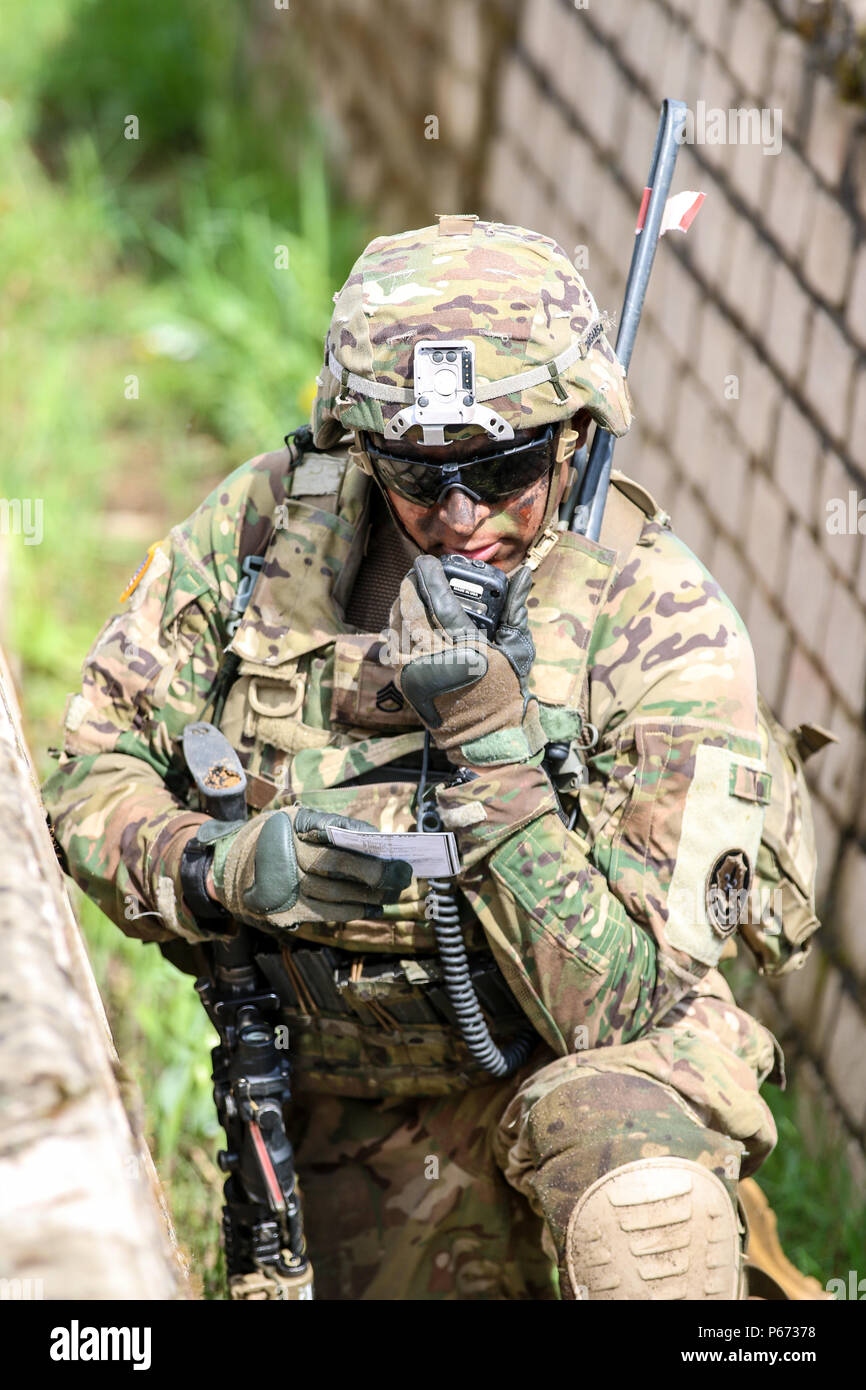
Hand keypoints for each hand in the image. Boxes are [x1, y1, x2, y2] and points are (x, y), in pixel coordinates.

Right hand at [194, 806, 412, 931]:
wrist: (229, 869)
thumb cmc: (273, 839)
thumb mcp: (293, 820)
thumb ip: (328, 825)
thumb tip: (374, 839)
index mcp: (293, 826)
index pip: (335, 831)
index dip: (365, 839)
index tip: (389, 844)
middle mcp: (288, 855)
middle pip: (338, 864)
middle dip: (376, 871)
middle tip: (404, 873)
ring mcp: (287, 885)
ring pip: (336, 892)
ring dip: (370, 895)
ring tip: (394, 893)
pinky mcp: (287, 909)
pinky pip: (327, 913)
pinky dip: (354, 911)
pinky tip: (374, 908)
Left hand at [385, 555, 544, 766]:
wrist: (485, 735)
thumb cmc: (506, 690)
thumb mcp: (517, 648)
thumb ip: (514, 609)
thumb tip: (523, 574)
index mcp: (466, 650)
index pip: (441, 602)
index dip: (430, 577)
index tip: (427, 561)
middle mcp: (436, 660)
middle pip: (412, 611)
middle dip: (409, 586)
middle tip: (414, 572)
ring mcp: (415, 673)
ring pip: (397, 627)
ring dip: (399, 605)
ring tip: (407, 591)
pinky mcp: (405, 683)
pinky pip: (394, 646)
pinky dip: (396, 628)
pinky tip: (403, 618)